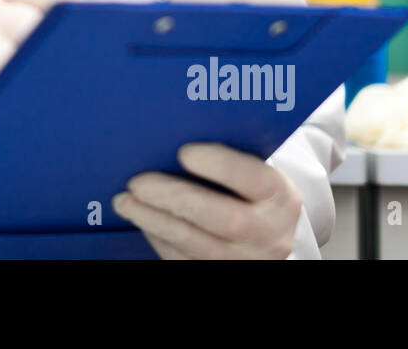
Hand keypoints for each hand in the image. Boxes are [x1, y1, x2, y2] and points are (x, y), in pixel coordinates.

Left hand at [111, 143, 302, 259]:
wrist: (269, 233)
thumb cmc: (250, 191)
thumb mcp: (253, 171)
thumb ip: (228, 156)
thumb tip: (174, 134)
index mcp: (280, 197)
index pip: (254, 179)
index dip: (220, 165)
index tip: (184, 151)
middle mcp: (270, 234)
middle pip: (224, 219)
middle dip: (175, 198)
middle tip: (137, 182)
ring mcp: (247, 260)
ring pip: (199, 246)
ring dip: (156, 221)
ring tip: (127, 202)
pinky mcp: (223, 272)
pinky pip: (185, 261)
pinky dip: (159, 239)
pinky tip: (143, 220)